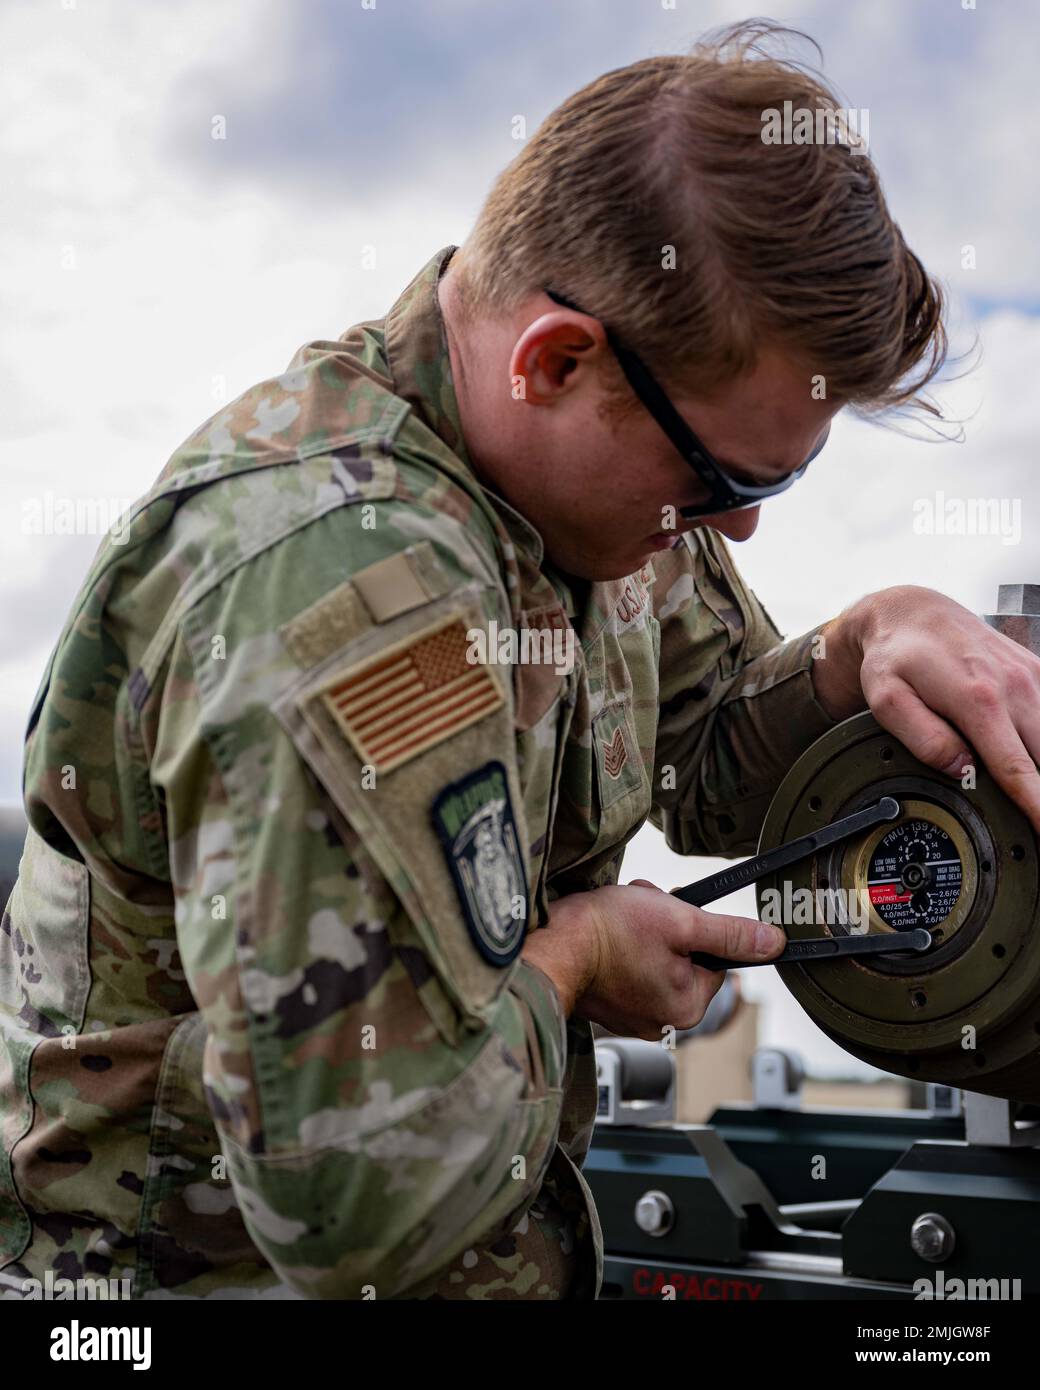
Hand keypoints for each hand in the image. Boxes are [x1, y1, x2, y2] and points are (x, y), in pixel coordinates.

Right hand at [524, 879, 783, 1038]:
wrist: (549, 947)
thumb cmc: (609, 933)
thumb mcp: (681, 921)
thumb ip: (731, 934)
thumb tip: (774, 942)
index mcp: (687, 1006)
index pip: (714, 959)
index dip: (694, 929)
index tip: (670, 915)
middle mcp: (663, 1021)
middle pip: (683, 960)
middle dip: (666, 929)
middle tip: (641, 915)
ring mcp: (631, 1017)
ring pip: (655, 962)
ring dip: (642, 935)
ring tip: (619, 922)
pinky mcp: (607, 1007)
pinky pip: (628, 972)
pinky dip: (620, 951)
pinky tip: (605, 938)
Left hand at [814, 585, 1039, 832]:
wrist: (912, 613)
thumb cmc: (896, 658)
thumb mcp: (888, 700)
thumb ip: (925, 738)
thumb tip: (960, 770)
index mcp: (979, 700)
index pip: (1019, 771)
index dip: (1037, 810)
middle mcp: (1016, 687)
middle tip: (1031, 830)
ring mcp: (1033, 677)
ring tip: (1032, 800)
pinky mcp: (1039, 672)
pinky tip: (1032, 757)